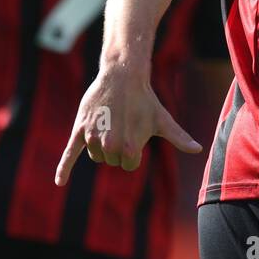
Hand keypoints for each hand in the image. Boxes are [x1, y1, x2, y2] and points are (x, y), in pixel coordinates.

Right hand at [55, 64, 200, 184]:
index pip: (128, 165)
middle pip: (111, 162)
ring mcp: (92, 137)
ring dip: (103, 145)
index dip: (133, 152)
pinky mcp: (79, 130)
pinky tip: (60, 182)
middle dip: (118, 148)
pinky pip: (69, 153)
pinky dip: (64, 168)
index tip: (137, 133)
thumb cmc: (145, 100)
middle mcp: (109, 144)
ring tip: (112, 122)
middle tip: (124, 125)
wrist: (122, 76)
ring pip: (97, 156)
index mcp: (130, 147)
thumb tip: (198, 149)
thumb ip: (179, 138)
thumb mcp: (163, 120)